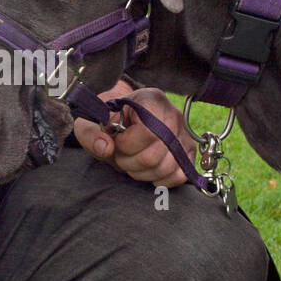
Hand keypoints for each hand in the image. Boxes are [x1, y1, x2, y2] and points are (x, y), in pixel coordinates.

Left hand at [72, 82, 196, 188]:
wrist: (124, 120)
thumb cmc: (108, 121)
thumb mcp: (91, 123)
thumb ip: (92, 135)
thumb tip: (105, 148)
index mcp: (151, 100)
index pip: (148, 132)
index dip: (128, 145)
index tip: (117, 142)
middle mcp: (173, 115)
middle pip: (154, 156)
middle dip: (130, 163)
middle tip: (120, 155)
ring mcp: (184, 134)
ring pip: (167, 168)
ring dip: (142, 173)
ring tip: (131, 161)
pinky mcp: (189, 152)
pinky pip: (179, 176)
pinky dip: (160, 179)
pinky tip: (147, 170)